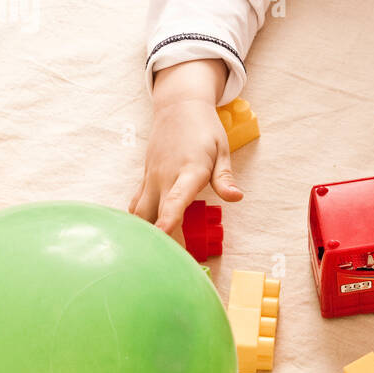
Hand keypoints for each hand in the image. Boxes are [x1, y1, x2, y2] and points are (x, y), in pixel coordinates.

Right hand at [128, 60, 242, 240]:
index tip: (163, 237)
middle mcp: (165, 176)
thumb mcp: (222, 150)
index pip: (177, 198)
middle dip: (159, 240)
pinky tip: (143, 239)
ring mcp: (151, 178)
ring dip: (145, 234)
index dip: (169, 219)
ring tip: (153, 258)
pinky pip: (136, 205)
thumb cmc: (205, 129)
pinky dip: (137, 223)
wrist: (178, 107)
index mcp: (189, 170)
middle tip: (169, 266)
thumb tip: (237, 198)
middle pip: (155, 214)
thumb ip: (225, 178)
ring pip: (140, 213)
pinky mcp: (145, 179)